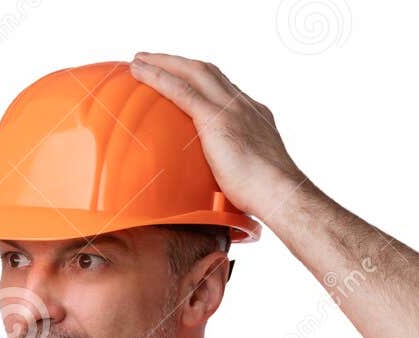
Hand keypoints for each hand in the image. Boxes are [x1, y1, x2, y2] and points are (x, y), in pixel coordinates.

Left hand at [129, 53, 306, 221]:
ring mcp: (231, 108)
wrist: (279, 194)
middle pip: (207, 72)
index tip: (184, 77)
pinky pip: (181, 90)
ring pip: (192, 72)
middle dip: (179, 63)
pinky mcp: (216, 118)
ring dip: (164, 62)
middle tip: (153, 59)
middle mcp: (243, 105)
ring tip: (139, 60)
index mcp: (254, 116)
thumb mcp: (248, 176)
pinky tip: (139, 72)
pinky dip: (158, 77)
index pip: (225, 89)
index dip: (203, 80)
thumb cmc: (265, 198)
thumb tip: (219, 193)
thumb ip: (232, 172)